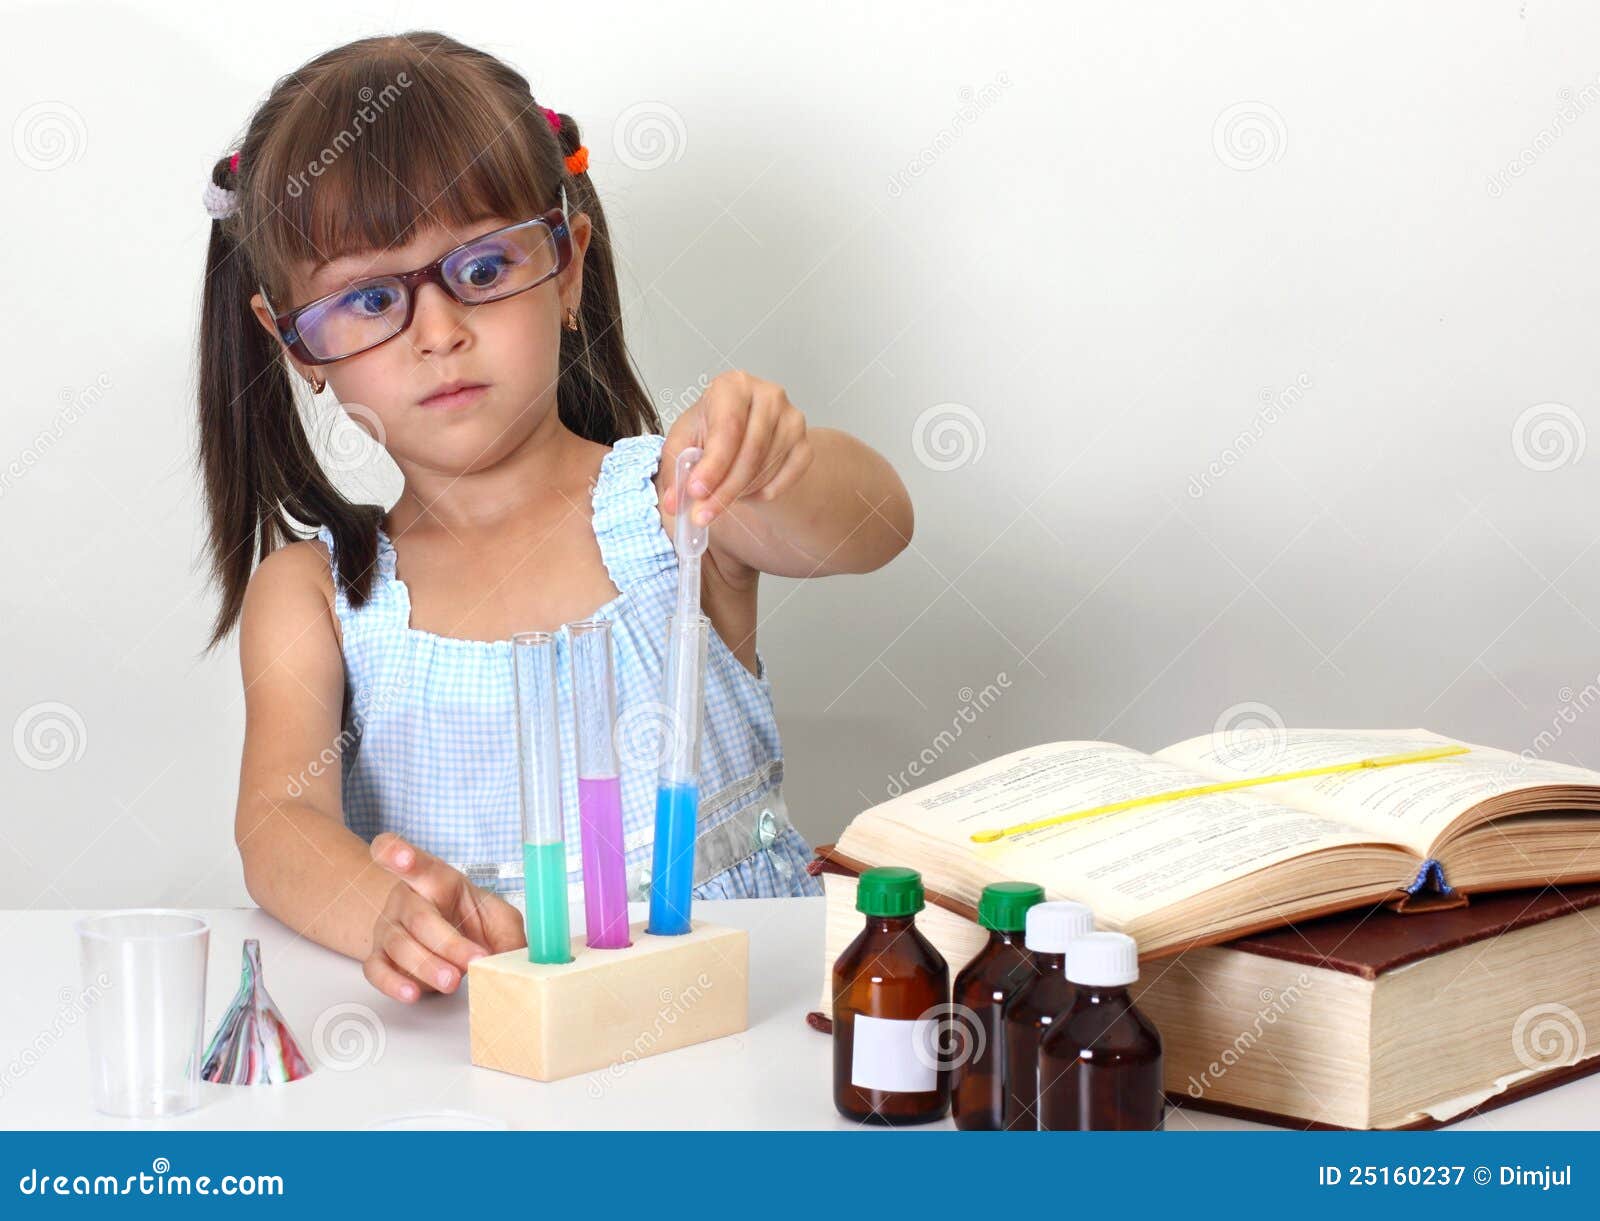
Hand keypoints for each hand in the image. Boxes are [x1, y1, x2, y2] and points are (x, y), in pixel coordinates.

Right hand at [364, 832, 526, 1001]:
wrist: (440, 934)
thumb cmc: (468, 918)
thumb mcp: (498, 918)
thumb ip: (510, 935)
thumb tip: (518, 962)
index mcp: (435, 878)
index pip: (415, 862)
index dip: (401, 853)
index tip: (404, 858)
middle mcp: (406, 899)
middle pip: (419, 916)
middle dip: (448, 942)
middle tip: (473, 961)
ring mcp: (389, 927)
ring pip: (400, 944)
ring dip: (427, 966)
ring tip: (452, 982)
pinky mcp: (379, 956)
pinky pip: (377, 969)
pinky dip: (393, 983)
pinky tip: (412, 992)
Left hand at [660, 370, 811, 526]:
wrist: (740, 432)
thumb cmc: (712, 428)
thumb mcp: (683, 442)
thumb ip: (676, 470)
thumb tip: (675, 502)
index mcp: (734, 386)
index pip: (728, 427)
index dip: (712, 464)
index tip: (696, 492)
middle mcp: (768, 396)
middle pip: (750, 452)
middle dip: (724, 489)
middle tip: (703, 514)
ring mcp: (792, 420)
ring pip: (766, 468)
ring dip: (740, 491)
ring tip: (721, 495)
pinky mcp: (805, 444)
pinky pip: (786, 478)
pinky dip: (764, 492)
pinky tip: (747, 489)